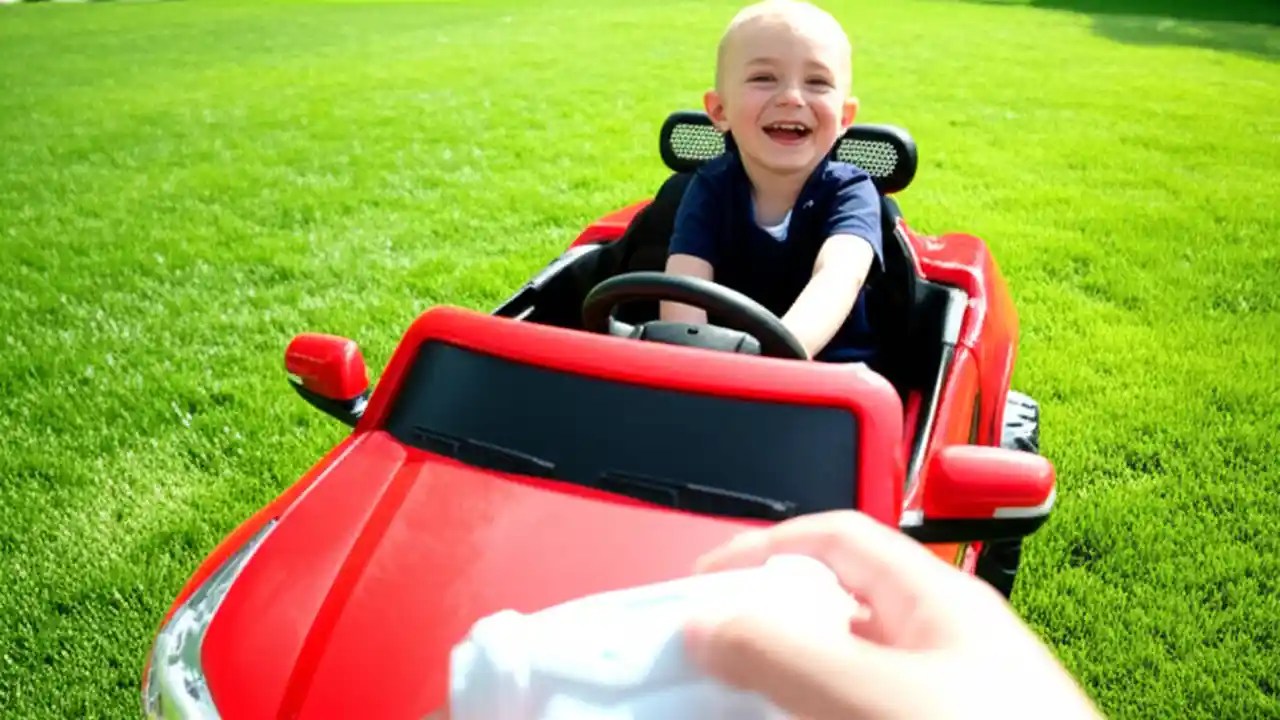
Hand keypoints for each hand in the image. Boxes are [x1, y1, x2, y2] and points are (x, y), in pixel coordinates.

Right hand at [682, 511, 1102, 719]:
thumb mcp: (874, 698)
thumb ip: (783, 654)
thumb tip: (709, 624)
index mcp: (938, 605)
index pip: (838, 541)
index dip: (764, 549)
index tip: (703, 585)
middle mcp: (945, 651)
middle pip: (837, 615)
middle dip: (767, 632)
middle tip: (708, 663)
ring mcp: (948, 705)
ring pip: (847, 683)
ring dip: (788, 694)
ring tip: (735, 711)